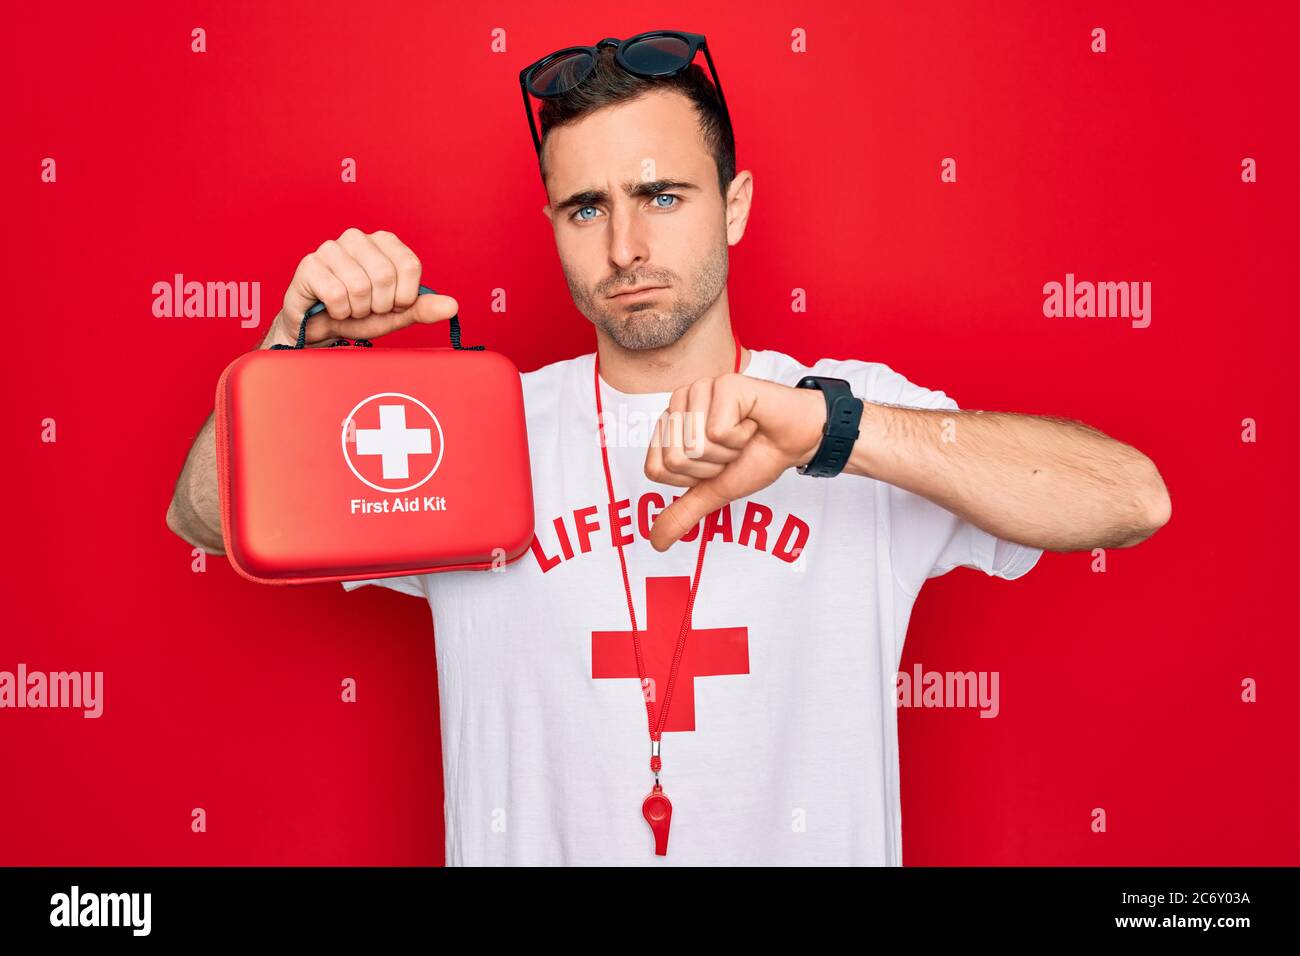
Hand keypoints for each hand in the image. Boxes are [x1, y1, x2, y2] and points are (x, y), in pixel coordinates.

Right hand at [273, 227, 458, 345]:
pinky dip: (339, 311)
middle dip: (380, 304)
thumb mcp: (397, 314)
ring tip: (350, 307)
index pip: (409, 265)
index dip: (405, 295)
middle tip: (368, 307)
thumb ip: (424, 308)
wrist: (322, 328)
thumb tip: (452, 306)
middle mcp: (357, 238)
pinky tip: (332, 307)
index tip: (393, 304)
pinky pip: (337, 295)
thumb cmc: (360, 314)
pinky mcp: (310, 265)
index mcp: (384, 243)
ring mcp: (331, 248)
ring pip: (360, 286)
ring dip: (358, 310)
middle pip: (385, 275)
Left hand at [644, 373, 828, 550]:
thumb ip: (683, 513)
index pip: (657, 469)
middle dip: (712, 466)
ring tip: (743, 435)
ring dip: (728, 452)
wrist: (796, 442)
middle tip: (732, 449)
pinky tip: (752, 422)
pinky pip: (719, 431)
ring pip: (695, 445)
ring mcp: (699, 389)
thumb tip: (656, 543)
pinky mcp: (724, 384)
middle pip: (675, 459)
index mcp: (668, 425)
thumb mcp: (714, 491)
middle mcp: (678, 403)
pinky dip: (742, 437)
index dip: (692, 478)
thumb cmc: (756, 457)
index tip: (716, 463)